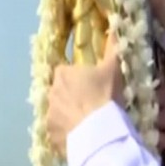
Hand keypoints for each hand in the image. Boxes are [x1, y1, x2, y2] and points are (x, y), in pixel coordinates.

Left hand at [47, 35, 122, 155]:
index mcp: (62, 74)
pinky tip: (82, 136)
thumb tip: (115, 30)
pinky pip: (58, 132)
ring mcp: (49, 115)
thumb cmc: (104, 95)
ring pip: (58, 112)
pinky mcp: (51, 135)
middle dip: (71, 97)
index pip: (65, 71)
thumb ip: (113, 48)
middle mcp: (51, 93)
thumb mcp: (113, 69)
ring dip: (68, 115)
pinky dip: (67, 133)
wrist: (99, 130)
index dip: (77, 78)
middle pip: (60, 92)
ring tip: (87, 123)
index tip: (90, 85)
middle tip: (90, 105)